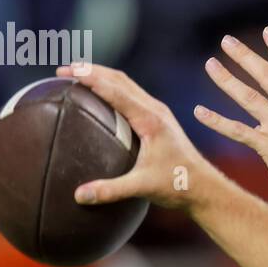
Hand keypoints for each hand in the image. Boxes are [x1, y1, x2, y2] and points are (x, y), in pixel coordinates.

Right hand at [54, 62, 218, 210]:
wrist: (204, 186)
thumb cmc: (178, 185)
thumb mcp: (142, 187)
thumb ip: (110, 191)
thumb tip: (78, 195)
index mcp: (151, 120)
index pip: (116, 90)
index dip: (90, 78)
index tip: (68, 72)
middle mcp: (155, 110)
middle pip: (119, 79)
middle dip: (91, 70)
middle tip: (63, 70)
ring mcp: (158, 113)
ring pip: (126, 84)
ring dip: (101, 76)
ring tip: (76, 75)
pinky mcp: (159, 119)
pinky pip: (132, 96)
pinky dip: (112, 89)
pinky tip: (98, 97)